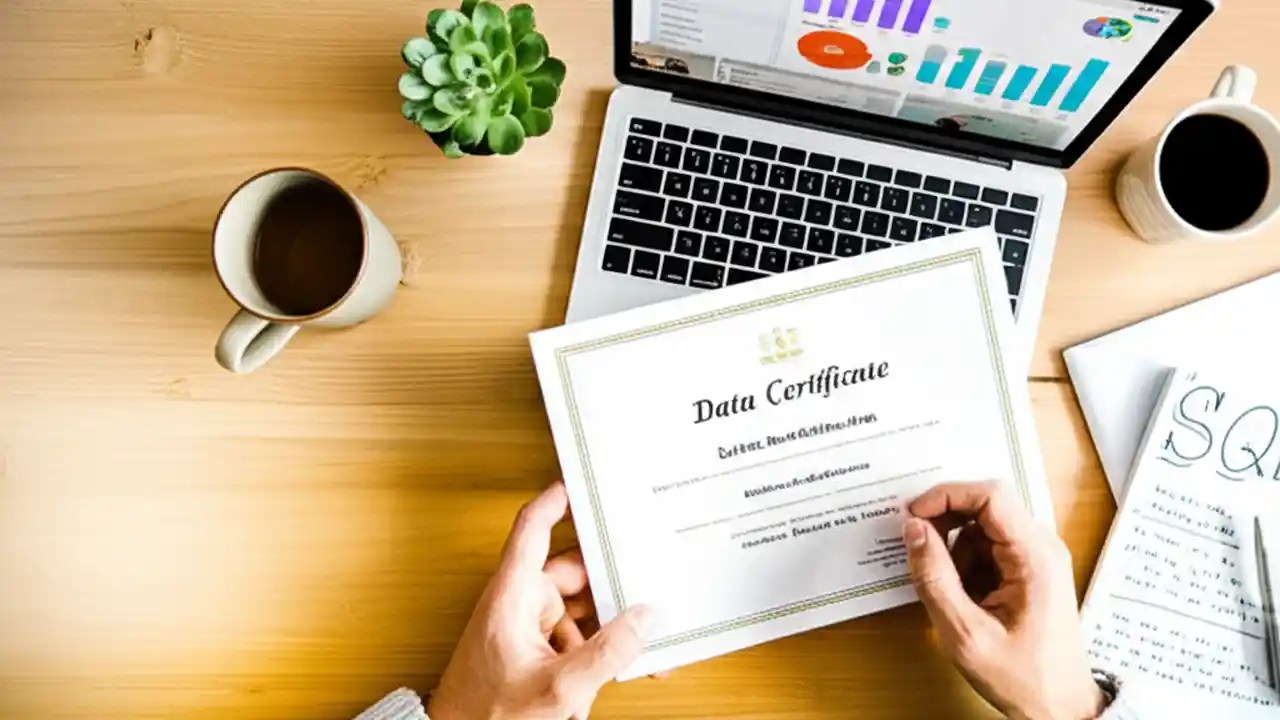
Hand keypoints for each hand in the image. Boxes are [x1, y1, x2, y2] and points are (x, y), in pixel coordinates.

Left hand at [428, 482, 652, 719]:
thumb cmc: (487, 716)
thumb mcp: (557, 687)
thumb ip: (606, 652)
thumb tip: (645, 617)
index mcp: (513, 594)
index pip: (533, 528)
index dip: (558, 499)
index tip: (585, 481)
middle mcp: (519, 601)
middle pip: (573, 570)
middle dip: (610, 580)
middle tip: (647, 573)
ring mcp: (527, 625)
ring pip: (580, 606)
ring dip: (609, 622)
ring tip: (643, 635)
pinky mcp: (535, 648)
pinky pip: (576, 634)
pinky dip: (599, 646)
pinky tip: (623, 663)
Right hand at [903, 482, 1104, 719]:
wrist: (1060, 707)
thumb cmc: (1022, 677)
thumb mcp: (964, 633)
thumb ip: (934, 578)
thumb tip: (913, 530)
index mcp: (1035, 557)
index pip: (990, 496)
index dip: (946, 496)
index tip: (913, 515)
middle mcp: (1042, 548)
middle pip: (986, 506)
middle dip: (945, 522)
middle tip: (918, 548)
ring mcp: (1038, 558)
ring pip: (983, 528)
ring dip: (954, 549)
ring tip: (950, 591)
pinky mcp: (1030, 570)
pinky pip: (989, 548)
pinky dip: (966, 564)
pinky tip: (963, 597)